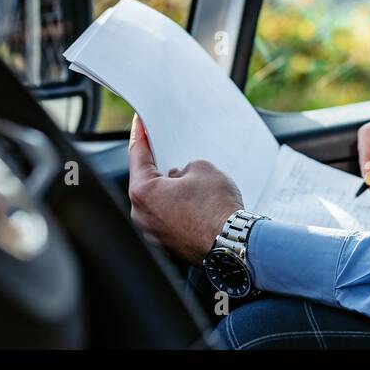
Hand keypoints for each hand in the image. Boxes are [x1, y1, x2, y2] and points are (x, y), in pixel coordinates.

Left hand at [127, 115, 242, 263]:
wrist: (232, 243)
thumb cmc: (216, 207)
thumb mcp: (202, 168)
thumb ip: (184, 168)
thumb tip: (180, 179)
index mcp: (144, 193)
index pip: (137, 156)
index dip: (139, 135)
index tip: (138, 123)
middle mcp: (142, 216)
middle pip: (146, 183)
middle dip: (157, 167)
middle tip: (166, 150)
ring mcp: (153, 234)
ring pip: (157, 203)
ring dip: (169, 191)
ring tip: (190, 182)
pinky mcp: (167, 246)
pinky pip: (167, 220)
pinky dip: (177, 209)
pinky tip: (194, 203)